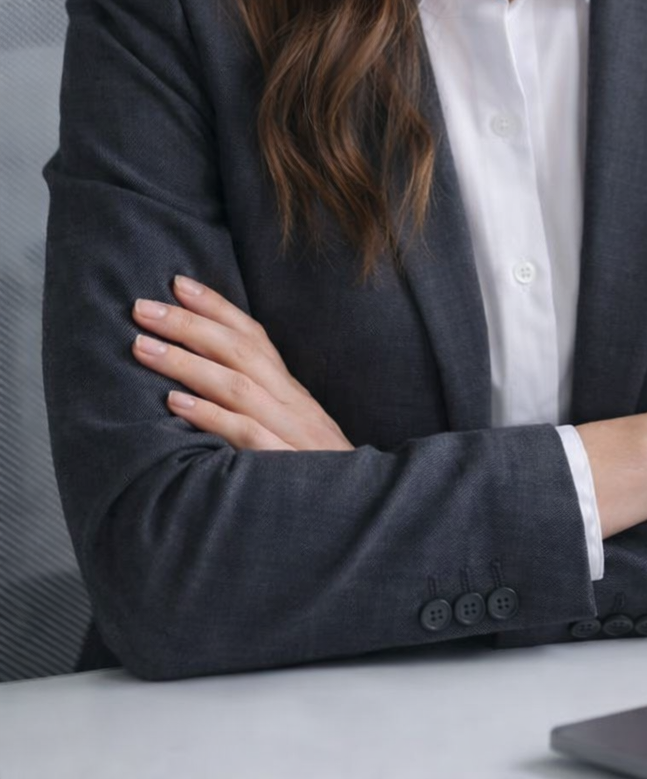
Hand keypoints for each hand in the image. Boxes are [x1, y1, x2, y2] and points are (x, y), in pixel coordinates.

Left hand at [131, 276, 353, 452]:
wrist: (358, 511)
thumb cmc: (314, 474)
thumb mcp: (292, 431)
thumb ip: (258, 405)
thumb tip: (202, 383)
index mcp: (290, 391)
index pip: (253, 335)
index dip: (216, 306)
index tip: (177, 283)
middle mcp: (291, 402)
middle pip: (239, 350)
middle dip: (188, 324)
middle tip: (142, 308)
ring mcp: (290, 432)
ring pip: (237, 385)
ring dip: (187, 363)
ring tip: (144, 348)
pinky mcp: (285, 465)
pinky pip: (245, 433)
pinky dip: (210, 416)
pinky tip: (176, 404)